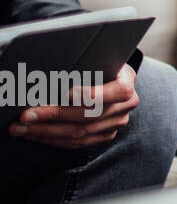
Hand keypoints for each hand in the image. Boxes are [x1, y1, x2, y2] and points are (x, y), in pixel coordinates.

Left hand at [8, 63, 139, 148]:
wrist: (112, 79)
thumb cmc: (99, 67)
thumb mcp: (98, 60)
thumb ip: (85, 66)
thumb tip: (50, 74)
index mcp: (126, 82)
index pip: (117, 91)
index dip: (92, 93)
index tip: (65, 93)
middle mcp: (126, 105)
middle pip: (89, 115)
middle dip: (53, 116)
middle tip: (26, 116)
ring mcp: (117, 122)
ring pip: (80, 133)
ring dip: (47, 132)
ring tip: (23, 128)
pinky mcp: (106, 135)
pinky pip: (78, 143)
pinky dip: (55, 140)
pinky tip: (37, 134)